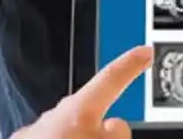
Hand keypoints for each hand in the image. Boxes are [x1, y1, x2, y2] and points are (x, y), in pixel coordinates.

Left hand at [11, 46, 152, 138]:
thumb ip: (116, 133)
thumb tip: (115, 126)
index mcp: (79, 110)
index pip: (112, 78)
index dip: (131, 64)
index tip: (145, 52)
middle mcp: (55, 115)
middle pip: (92, 112)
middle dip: (104, 126)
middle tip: (111, 135)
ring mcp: (37, 132)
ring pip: (70, 132)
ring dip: (80, 136)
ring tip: (86, 138)